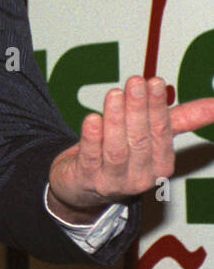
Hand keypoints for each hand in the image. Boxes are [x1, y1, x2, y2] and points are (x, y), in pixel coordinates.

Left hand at [47, 75, 213, 222]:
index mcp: (161, 164)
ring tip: (114, 94)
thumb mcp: (153, 138)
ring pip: (116, 149)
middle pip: (140, 139)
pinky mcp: (87, 178)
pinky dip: (91, 138)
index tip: (154, 82)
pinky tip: (91, 118)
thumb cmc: (125, 155)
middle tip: (135, 82)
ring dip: (115, 119)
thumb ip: (182, 119)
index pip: (161, 132)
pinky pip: (90, 157)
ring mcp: (113, 179)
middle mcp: (141, 175)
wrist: (86, 186)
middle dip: (138, 109)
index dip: (158, 107)